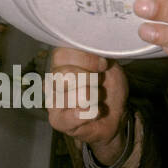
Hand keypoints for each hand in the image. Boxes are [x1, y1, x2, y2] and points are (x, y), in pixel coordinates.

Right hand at [46, 48, 128, 162]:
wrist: (115, 113)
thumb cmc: (108, 86)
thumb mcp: (108, 63)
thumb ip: (95, 53)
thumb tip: (88, 47)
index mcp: (60, 63)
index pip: (61, 55)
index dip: (86, 59)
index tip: (103, 65)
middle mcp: (51, 80)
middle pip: (65, 74)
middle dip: (91, 79)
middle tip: (99, 83)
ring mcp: (52, 101)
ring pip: (74, 95)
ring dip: (95, 97)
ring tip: (97, 98)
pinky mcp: (57, 121)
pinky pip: (76, 115)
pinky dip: (92, 113)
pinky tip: (97, 111)